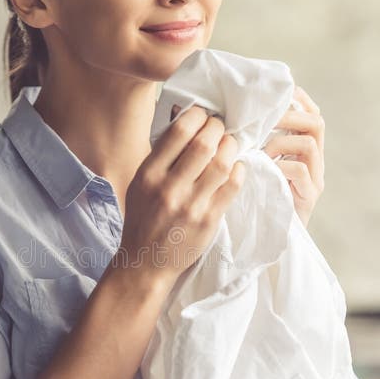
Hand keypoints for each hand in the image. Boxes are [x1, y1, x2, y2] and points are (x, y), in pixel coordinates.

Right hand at [117, 105, 245, 286]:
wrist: (146, 262)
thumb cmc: (143, 219)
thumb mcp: (140, 183)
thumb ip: (161, 156)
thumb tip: (186, 122)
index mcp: (149, 174)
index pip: (179, 131)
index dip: (197, 115)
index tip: (202, 115)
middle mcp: (170, 188)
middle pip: (205, 143)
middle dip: (218, 127)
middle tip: (220, 127)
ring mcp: (191, 205)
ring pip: (223, 163)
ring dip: (231, 146)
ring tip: (229, 144)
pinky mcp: (209, 220)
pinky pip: (233, 186)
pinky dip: (239, 170)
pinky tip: (235, 166)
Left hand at [262, 86, 324, 227]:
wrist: (263, 241)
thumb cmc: (254, 199)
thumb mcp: (254, 164)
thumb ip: (252, 142)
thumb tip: (227, 114)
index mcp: (303, 150)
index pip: (311, 113)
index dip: (297, 99)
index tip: (275, 94)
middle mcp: (314, 161)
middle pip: (316, 122)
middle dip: (288, 115)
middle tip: (262, 119)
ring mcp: (314, 179)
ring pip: (310, 144)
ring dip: (281, 141)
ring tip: (260, 151)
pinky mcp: (308, 198)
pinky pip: (301, 172)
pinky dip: (281, 165)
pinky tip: (264, 170)